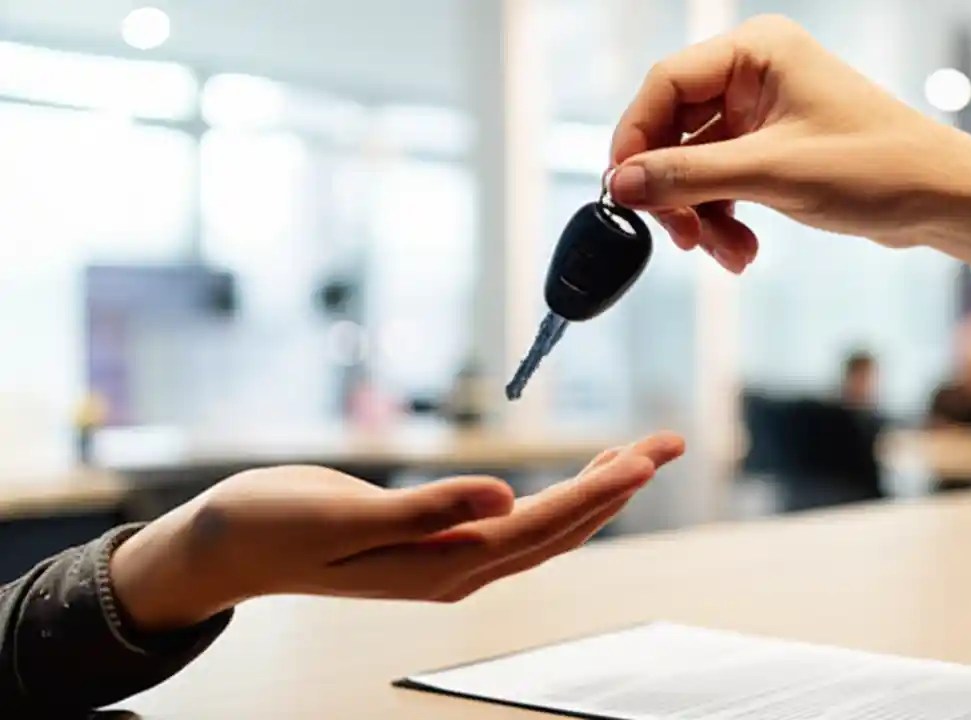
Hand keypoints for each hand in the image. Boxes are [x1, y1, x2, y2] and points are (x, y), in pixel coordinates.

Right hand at [110, 432, 684, 632]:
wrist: (226, 548)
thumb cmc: (274, 528)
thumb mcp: (343, 516)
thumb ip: (426, 510)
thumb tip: (503, 496)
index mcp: (442, 566)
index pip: (543, 525)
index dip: (599, 491)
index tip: (646, 458)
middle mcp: (458, 571)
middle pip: (561, 528)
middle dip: (618, 486)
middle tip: (668, 444)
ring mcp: (449, 561)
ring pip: (546, 528)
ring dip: (595, 492)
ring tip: (638, 456)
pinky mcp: (435, 545)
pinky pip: (518, 525)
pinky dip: (558, 498)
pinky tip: (574, 478)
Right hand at [609, 15, 970, 320]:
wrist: (940, 200)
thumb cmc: (874, 168)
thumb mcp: (771, 174)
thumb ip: (689, 177)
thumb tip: (620, 185)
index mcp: (755, 51)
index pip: (665, 85)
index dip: (636, 140)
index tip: (624, 192)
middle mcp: (754, 73)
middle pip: (674, 130)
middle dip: (676, 191)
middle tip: (680, 237)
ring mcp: (762, 112)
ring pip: (696, 164)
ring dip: (702, 215)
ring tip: (726, 254)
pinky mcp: (772, 148)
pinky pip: (722, 182)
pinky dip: (724, 218)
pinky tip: (741, 252)